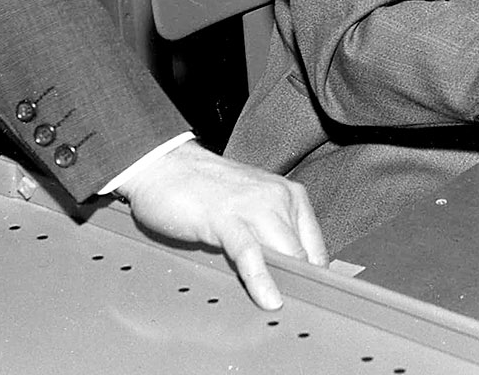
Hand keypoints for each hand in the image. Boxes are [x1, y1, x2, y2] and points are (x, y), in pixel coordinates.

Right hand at [114, 141, 326, 309]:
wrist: (163, 165)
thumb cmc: (204, 190)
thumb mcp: (248, 210)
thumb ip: (268, 236)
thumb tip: (284, 276)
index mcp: (288, 194)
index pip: (315, 246)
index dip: (314, 277)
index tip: (311, 301)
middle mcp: (278, 197)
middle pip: (303, 253)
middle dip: (301, 285)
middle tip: (298, 313)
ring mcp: (254, 206)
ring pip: (285, 253)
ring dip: (287, 285)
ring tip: (287, 313)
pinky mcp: (227, 218)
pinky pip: (252, 254)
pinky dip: (262, 280)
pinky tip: (268, 300)